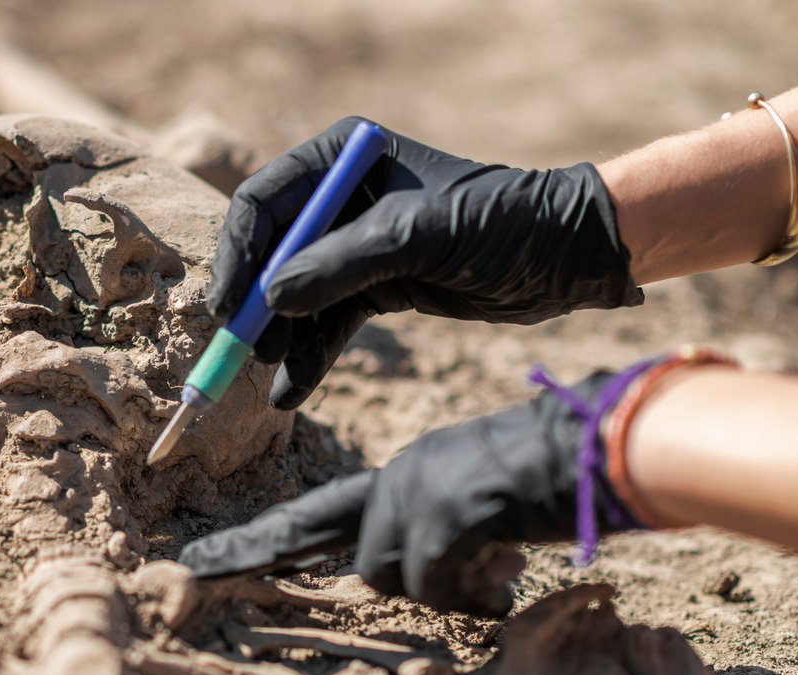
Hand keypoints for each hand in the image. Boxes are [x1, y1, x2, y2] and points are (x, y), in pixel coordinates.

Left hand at [178, 372, 619, 615]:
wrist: (610, 445)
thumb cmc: (564, 477)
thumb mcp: (486, 509)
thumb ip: (443, 541)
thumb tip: (425, 582)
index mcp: (407, 473)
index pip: (317, 512)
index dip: (264, 540)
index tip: (208, 558)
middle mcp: (399, 476)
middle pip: (311, 530)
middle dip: (250, 552)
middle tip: (189, 570)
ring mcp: (417, 491)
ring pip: (385, 576)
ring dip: (438, 592)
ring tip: (496, 571)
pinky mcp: (443, 513)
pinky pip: (430, 584)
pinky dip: (471, 596)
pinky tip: (507, 579)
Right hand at [207, 117, 643, 409]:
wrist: (568, 258)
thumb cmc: (501, 224)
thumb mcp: (417, 238)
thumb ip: (340, 266)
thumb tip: (271, 300)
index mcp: (343, 159)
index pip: (264, 202)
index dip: (239, 254)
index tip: (229, 304)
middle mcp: (341, 199)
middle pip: (270, 253)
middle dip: (256, 303)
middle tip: (242, 348)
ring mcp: (356, 246)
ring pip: (296, 296)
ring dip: (281, 337)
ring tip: (272, 374)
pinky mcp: (377, 287)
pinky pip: (327, 324)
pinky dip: (310, 357)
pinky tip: (292, 392)